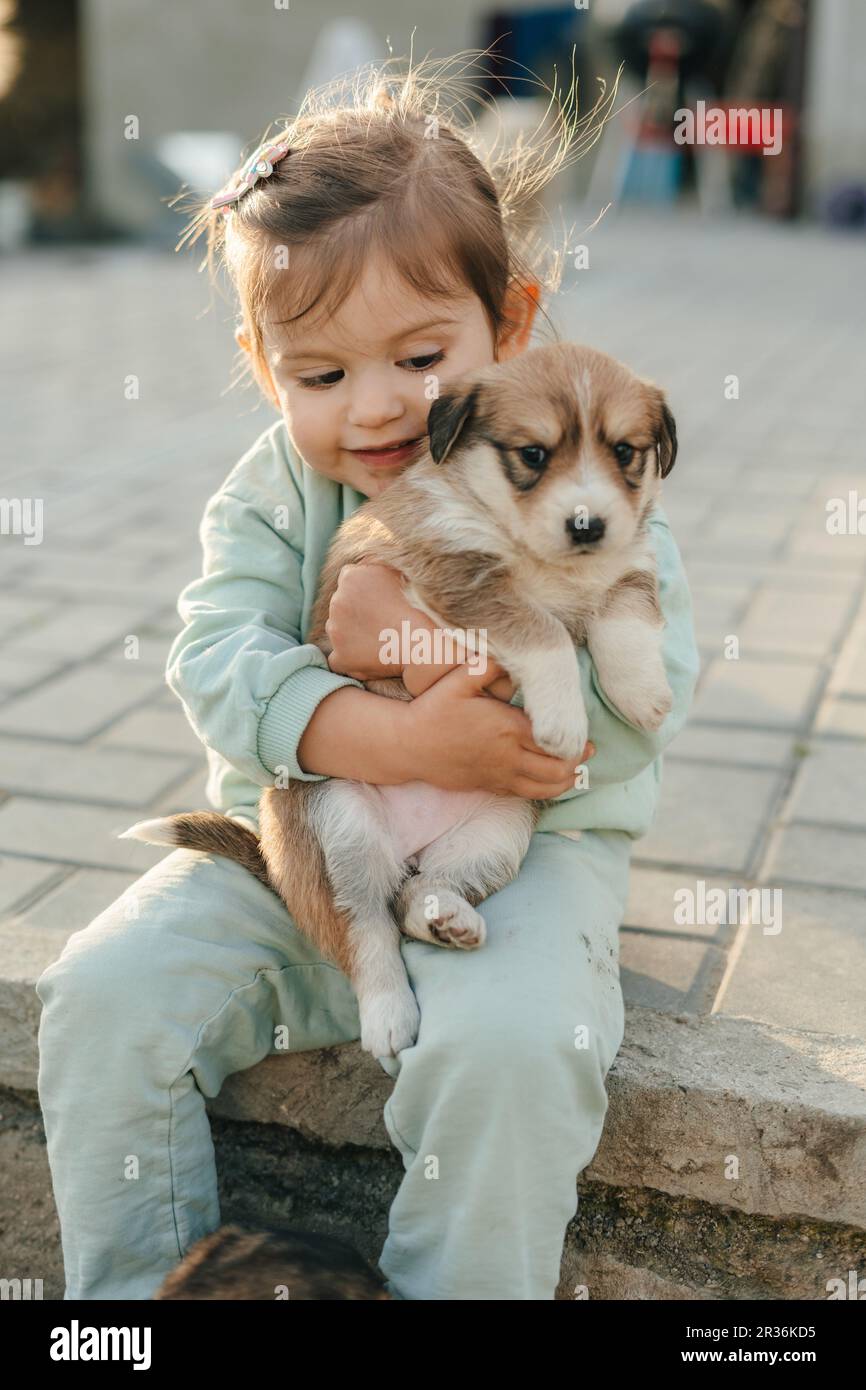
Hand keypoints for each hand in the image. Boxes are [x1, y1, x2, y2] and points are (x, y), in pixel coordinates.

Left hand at [325, 562, 422, 679]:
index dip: (364, 592)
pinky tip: (371, 658)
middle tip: (382, 621)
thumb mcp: (398, 572)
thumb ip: (378, 564)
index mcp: (351, 578)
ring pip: (339, 630)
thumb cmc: (416, 605)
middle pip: (342, 605)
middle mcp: (337, 601)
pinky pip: (340, 658)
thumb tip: (370, 563)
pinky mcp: (339, 656)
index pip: (349, 580)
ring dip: (352, 634)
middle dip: (356, 612)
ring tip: (380, 640)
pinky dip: (351, 659)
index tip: (378, 601)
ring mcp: (335, 630)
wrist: (421, 642)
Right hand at [403, 661, 594, 798]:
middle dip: (577, 763)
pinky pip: (524, 795)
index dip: (576, 743)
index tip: (587, 737)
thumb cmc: (434, 710)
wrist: (408, 746)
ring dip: (564, 782)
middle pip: (556, 769)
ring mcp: (498, 775)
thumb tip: (511, 654)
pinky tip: (548, 782)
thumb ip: (487, 665)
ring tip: (575, 771)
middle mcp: (508, 756)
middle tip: (586, 752)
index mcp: (507, 729)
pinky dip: (543, 791)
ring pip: (544, 788)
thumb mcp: (458, 679)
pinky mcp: (488, 786)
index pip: (554, 742)